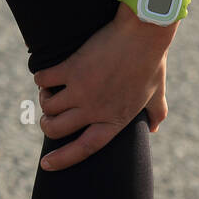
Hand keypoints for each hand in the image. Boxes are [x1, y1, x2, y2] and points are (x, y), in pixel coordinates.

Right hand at [33, 7, 172, 170]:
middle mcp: (95, 110)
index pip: (84, 148)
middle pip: (56, 129)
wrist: (143, 33)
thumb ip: (156, 113)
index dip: (63, 159)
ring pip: (48, 106)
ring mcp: (81, 91)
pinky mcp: (71, 69)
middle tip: (48, 118)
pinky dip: (41, 79)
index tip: (46, 165)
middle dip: (48, 125)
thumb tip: (154, 129)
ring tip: (49, 93)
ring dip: (45, 101)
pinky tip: (46, 75)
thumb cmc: (152, 62)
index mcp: (114, 120)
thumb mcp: (157, 93)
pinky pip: (43, 80)